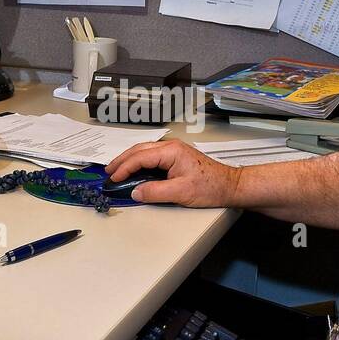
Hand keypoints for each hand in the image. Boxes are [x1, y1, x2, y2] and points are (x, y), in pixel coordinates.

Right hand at [104, 139, 240, 207]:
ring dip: (130, 160)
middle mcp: (171, 147)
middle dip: (122, 160)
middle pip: (139, 150)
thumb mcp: (180, 192)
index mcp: (171, 151)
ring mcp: (174, 151)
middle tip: (109, 171)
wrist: (229, 186)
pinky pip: (152, 156)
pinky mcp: (177, 157)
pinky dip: (140, 162)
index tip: (114, 178)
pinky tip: (135, 170)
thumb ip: (154, 192)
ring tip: (117, 170)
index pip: (140, 157)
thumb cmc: (211, 186)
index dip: (124, 168)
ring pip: (145, 151)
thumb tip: (136, 192)